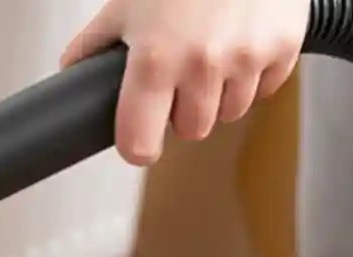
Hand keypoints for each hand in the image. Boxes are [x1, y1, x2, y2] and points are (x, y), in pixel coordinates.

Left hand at [61, 0, 310, 165]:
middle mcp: (201, 65)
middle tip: (179, 77)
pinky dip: (252, 76)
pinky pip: (263, 90)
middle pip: (191, 131)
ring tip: (211, 54)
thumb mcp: (126, 5)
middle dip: (183, 111)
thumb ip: (94, 45)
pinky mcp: (283, 49)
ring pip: (229, 113)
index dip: (137, 146)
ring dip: (218, 95)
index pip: (140, 143)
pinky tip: (241, 43)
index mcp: (154, 59)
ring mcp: (246, 59)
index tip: (139, 140)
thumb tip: (69, 74)